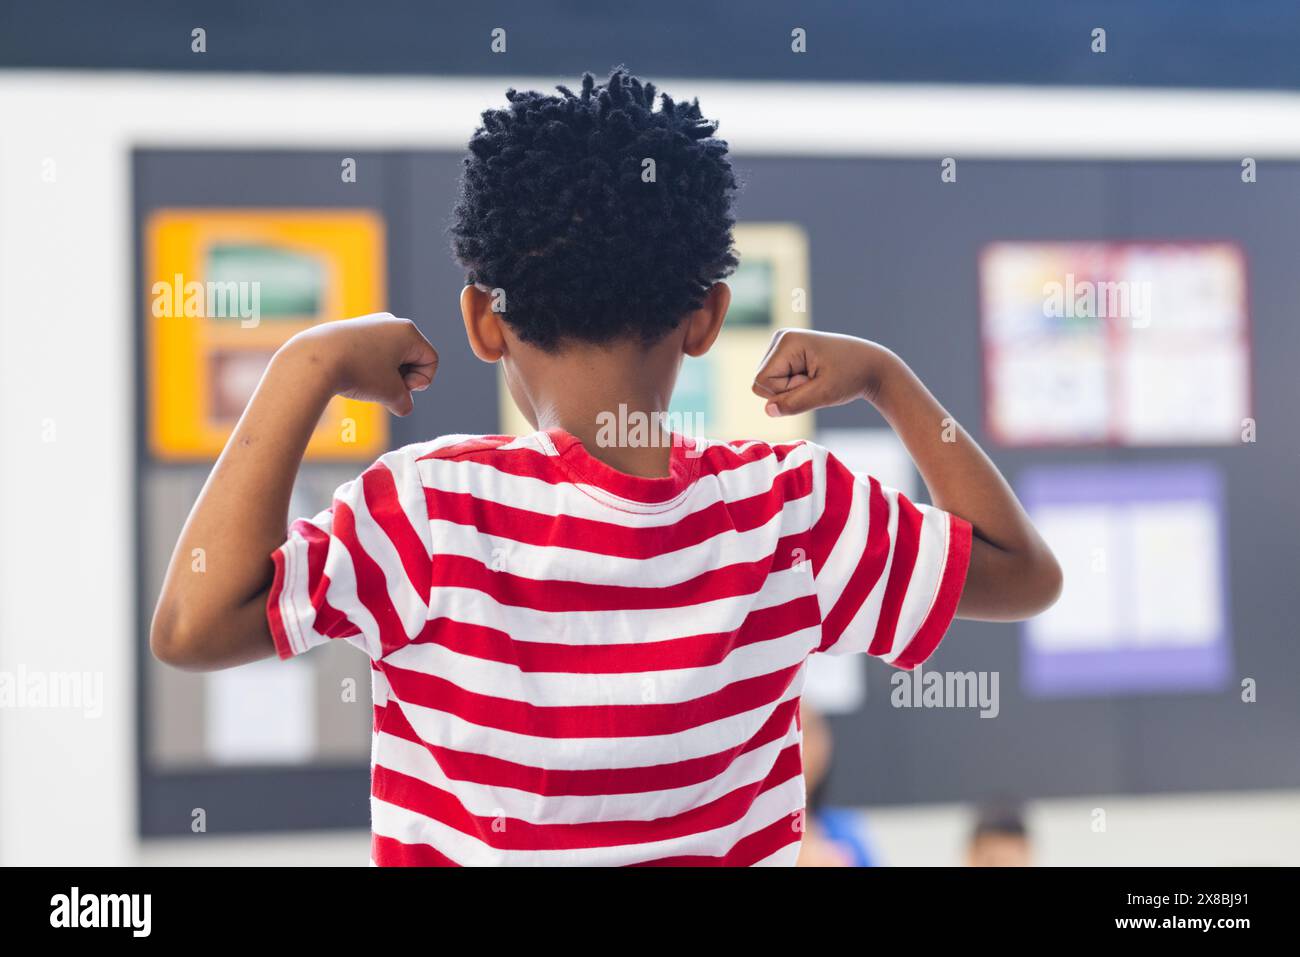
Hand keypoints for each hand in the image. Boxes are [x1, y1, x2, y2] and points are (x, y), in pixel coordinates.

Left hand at [285, 313, 438, 416]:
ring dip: (385, 375)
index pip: (431, 361)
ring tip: (366, 383)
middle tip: (384, 388)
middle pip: (412, 357)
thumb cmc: (358, 373)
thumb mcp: (390, 394)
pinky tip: (353, 375)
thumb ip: (405, 403)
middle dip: (402, 378)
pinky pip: (372, 353)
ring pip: (391, 356)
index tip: (400, 389)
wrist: (315, 360)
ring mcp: (370, 324)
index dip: (421, 382)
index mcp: (408, 331)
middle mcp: (391, 322)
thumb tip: (403, 406)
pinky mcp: (352, 330)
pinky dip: (368, 368)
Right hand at [751, 329, 896, 416]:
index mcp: (787, 341)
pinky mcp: (787, 354)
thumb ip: (794, 403)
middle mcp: (780, 338)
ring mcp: (782, 345)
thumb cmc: (851, 376)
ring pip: (768, 384)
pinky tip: (813, 377)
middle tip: (817, 381)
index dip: (786, 392)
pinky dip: (794, 386)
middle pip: (762, 383)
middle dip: (788, 391)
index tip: (813, 382)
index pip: (762, 382)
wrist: (870, 365)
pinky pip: (776, 381)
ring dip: (792, 389)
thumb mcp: (825, 394)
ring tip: (817, 379)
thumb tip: (768, 410)